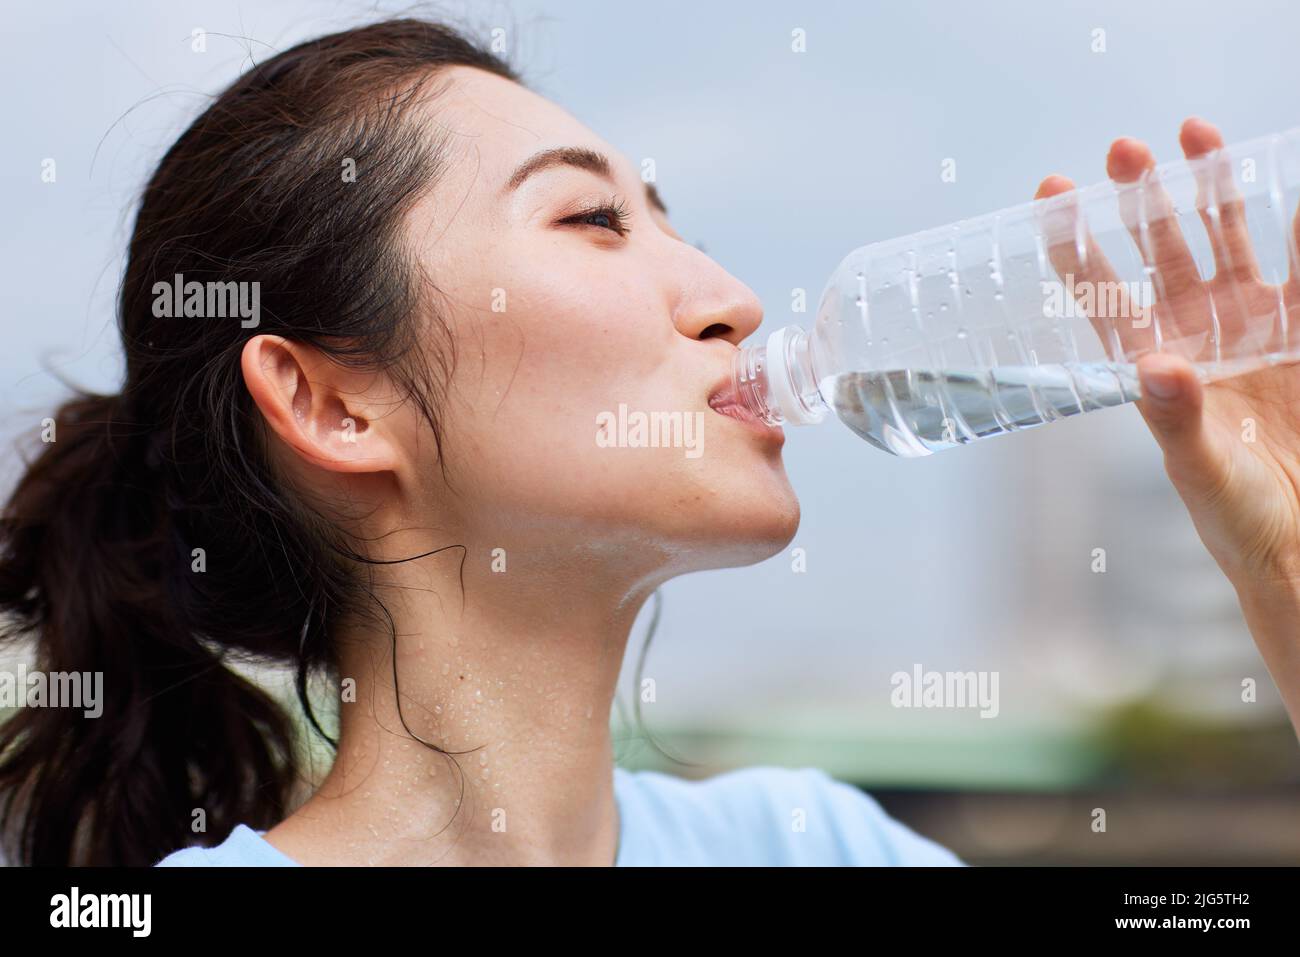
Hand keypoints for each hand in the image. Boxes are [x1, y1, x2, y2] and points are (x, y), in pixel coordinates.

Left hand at [1034, 117, 1299, 590]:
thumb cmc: (1235, 516)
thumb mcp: (1198, 469)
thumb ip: (1175, 417)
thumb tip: (1158, 363)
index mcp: (1149, 364)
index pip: (1100, 293)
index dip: (1073, 243)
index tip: (1049, 192)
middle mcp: (1194, 334)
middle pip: (1159, 250)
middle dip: (1142, 198)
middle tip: (1123, 150)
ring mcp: (1250, 326)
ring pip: (1224, 240)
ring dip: (1211, 188)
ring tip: (1196, 133)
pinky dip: (1297, 228)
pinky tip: (1289, 187)